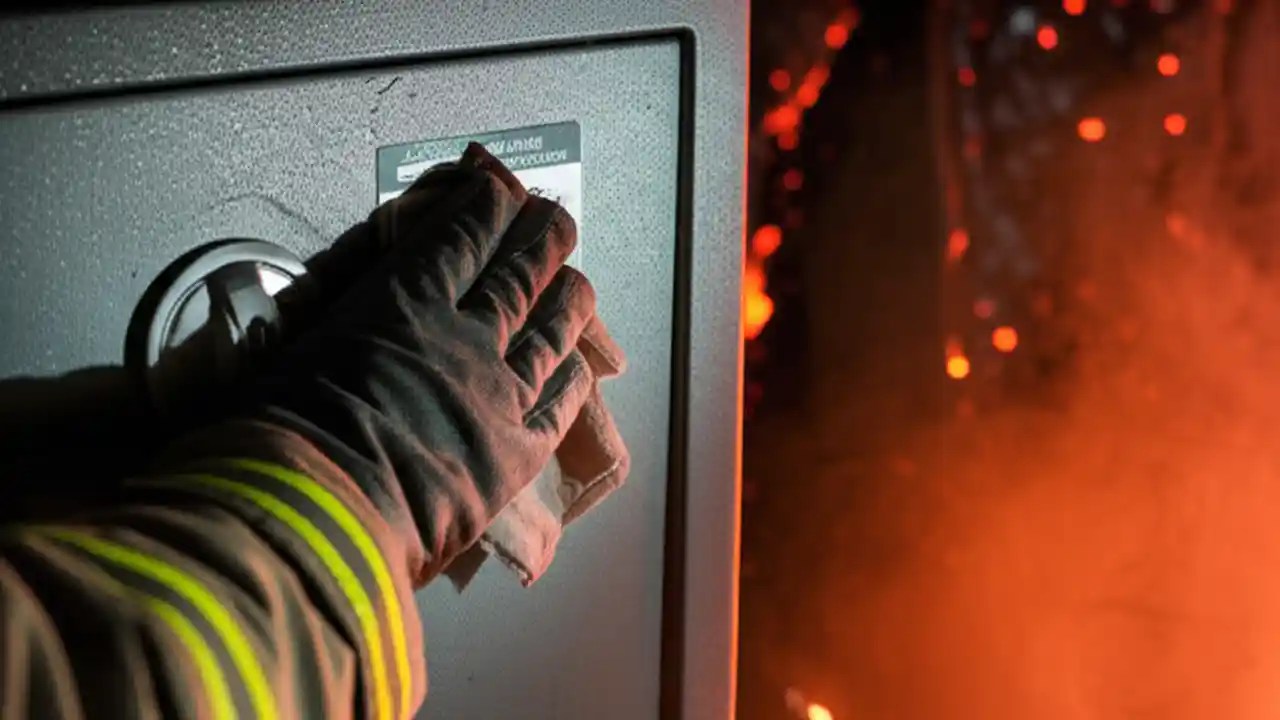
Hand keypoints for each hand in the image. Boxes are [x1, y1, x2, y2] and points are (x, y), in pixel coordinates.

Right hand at [249, 145, 596, 582]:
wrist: (313, 516)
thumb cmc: (276, 433)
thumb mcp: (293, 344)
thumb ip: (334, 308)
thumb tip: (351, 294)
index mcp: (404, 301)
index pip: (461, 235)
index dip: (488, 204)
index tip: (501, 185)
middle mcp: (464, 337)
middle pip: (519, 273)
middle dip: (542, 237)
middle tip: (556, 216)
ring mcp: (499, 394)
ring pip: (552, 331)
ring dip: (569, 299)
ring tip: (577, 281)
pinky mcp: (517, 454)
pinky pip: (560, 407)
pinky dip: (573, 381)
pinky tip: (579, 366)